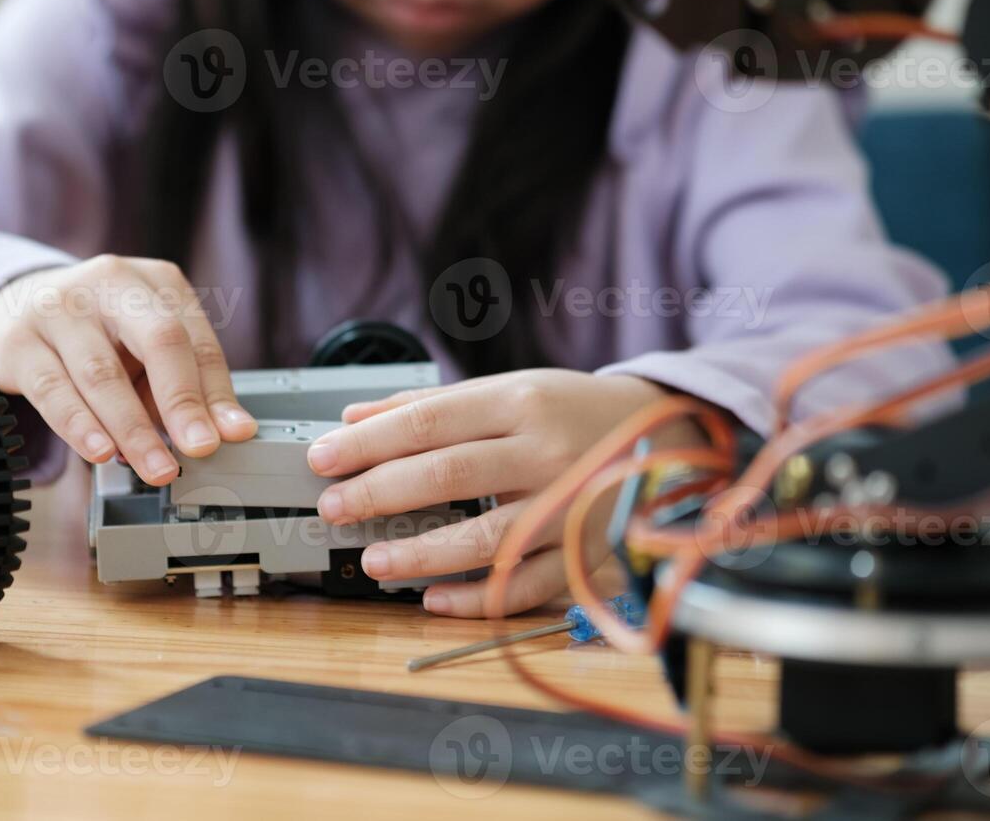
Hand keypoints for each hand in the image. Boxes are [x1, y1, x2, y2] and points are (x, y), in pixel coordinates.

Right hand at [0, 255, 257, 484]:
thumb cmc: (98, 330)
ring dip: (133, 429)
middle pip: (159, 340)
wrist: (16, 303)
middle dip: (182, 401)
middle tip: (199, 449)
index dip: (215, 392)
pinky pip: (53, 390)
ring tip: (155, 466)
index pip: (195, 340)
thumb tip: (224, 432)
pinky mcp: (19, 341)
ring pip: (103, 373)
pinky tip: (99, 451)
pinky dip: (80, 426)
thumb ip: (184, 385)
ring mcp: (59, 308)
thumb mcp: (146, 346)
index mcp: (155, 281)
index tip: (231, 435)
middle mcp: (109, 283)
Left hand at [306, 370, 700, 616]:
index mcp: (521, 402)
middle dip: (381, 492)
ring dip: (422, 554)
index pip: (429, 422)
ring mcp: (568, 507)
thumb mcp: (508, 390)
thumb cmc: (572, 412)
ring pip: (487, 539)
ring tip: (373, 559)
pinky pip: (525, 586)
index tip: (323, 458)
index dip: (369, 442)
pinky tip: (432, 599)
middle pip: (450, 474)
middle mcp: (546, 452)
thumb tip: (354, 417)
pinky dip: (476, 598)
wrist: (667, 435)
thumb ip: (432, 407)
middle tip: (333, 507)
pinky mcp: (586, 554)